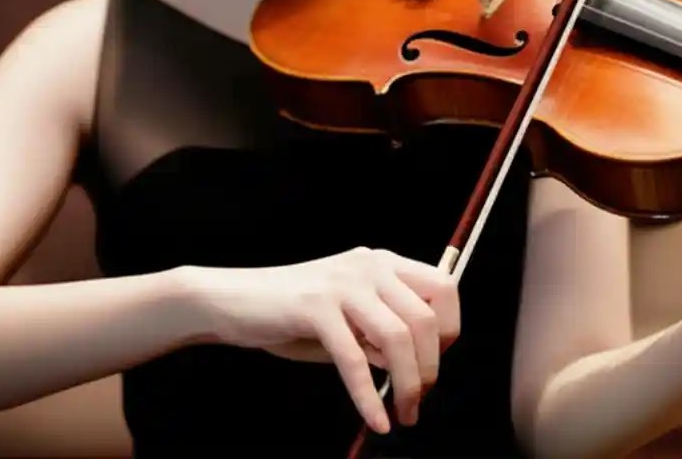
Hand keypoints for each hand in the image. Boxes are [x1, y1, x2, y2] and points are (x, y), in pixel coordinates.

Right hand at [188, 247, 459, 433]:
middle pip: (424, 318)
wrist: (232, 301)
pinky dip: (368, 396)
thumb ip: (382, 335)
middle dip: (429, 368)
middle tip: (418, 401)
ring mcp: (342, 284)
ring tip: (404, 414)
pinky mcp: (315, 307)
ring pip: (396, 337)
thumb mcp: (349, 320)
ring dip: (408, 384)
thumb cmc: (294, 316)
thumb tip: (420, 368)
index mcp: (383, 263)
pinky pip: (354, 359)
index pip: (444, 287)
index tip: (435, 363)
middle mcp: (369, 266)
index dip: (450, 329)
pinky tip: (375, 419)